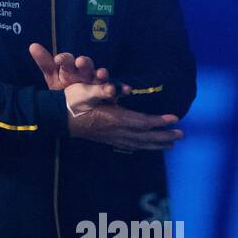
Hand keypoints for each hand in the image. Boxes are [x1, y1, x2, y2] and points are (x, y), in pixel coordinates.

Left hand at [29, 45, 122, 93]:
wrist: (77, 106)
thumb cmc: (65, 89)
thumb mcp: (53, 78)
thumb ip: (45, 63)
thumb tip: (32, 45)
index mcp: (70, 68)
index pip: (66, 60)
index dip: (63, 59)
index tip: (58, 59)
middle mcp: (85, 72)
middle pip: (85, 64)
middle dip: (84, 62)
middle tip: (81, 62)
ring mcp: (97, 81)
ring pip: (101, 75)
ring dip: (102, 74)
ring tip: (102, 75)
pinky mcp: (109, 92)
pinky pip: (117, 89)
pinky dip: (122, 88)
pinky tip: (126, 90)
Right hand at [65, 83, 181, 150]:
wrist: (56, 117)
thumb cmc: (71, 101)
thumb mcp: (86, 92)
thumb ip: (103, 91)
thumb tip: (117, 90)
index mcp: (113, 119)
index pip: (142, 122)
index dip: (159, 121)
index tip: (175, 119)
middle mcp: (115, 131)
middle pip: (144, 136)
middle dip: (164, 136)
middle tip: (181, 135)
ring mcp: (110, 137)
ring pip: (138, 144)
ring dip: (155, 144)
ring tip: (170, 144)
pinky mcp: (106, 139)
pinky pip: (128, 146)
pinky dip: (140, 147)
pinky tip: (144, 147)